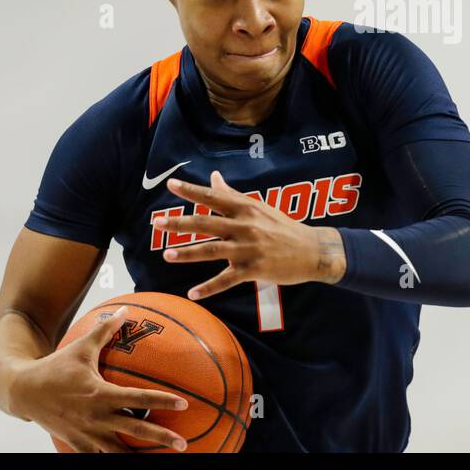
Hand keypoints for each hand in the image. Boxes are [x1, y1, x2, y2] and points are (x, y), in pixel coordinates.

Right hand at [10, 305, 189, 452]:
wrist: (22, 392)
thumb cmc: (55, 367)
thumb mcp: (81, 347)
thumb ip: (105, 330)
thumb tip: (126, 310)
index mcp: (100, 394)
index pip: (138, 398)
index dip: (162, 400)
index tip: (184, 403)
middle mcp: (96, 417)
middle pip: (135, 430)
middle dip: (161, 438)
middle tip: (182, 444)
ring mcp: (87, 434)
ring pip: (118, 451)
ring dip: (139, 456)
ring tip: (160, 459)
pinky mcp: (77, 444)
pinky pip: (98, 456)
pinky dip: (114, 458)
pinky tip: (129, 459)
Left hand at [158, 171, 347, 298]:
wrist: (312, 250)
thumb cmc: (283, 226)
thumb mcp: (259, 206)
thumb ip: (232, 194)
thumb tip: (213, 176)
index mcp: (246, 208)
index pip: (213, 197)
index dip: (191, 191)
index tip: (171, 185)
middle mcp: (245, 226)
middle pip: (206, 223)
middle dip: (180, 223)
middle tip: (157, 223)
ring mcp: (248, 249)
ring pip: (212, 251)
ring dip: (187, 254)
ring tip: (166, 255)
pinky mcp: (253, 270)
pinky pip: (226, 280)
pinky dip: (208, 288)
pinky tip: (192, 293)